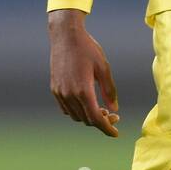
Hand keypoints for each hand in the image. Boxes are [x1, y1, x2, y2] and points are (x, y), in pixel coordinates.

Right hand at [48, 8, 119, 135]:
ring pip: (75, 116)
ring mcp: (60, 92)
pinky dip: (77, 111)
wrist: (65, 35)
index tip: (116, 133)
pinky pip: (65, 108)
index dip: (107, 129)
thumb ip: (109, 90)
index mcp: (83, 90)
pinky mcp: (54, 88)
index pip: (96, 119)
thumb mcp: (104, 68)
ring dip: (88, 117)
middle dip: (101, 122)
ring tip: (100, 108)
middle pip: (86, 120)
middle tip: (112, 115)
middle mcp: (69, 94)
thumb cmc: (87, 49)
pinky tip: (85, 103)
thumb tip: (114, 109)